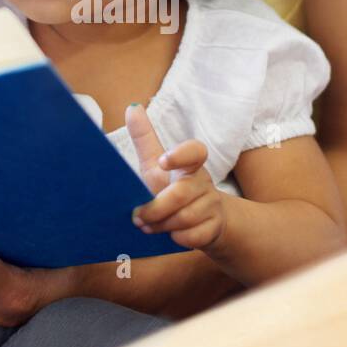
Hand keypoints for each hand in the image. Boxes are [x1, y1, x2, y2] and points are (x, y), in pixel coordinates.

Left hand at [125, 103, 227, 251]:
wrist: (206, 221)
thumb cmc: (173, 188)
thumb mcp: (156, 165)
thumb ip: (145, 138)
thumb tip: (132, 107)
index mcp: (189, 165)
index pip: (195, 152)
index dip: (180, 154)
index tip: (163, 161)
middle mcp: (203, 182)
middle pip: (180, 194)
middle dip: (156, 208)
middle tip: (137, 217)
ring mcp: (211, 205)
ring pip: (185, 218)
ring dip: (162, 225)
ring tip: (148, 226)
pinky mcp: (214, 228)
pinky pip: (193, 236)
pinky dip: (177, 238)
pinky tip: (170, 235)